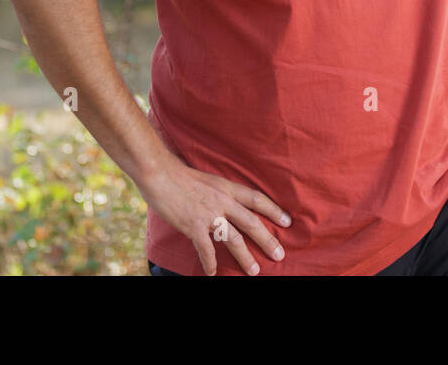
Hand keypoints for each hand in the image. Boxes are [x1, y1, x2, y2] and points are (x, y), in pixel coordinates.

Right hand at [144, 160, 290, 275]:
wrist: (160, 173)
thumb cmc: (181, 176)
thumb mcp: (209, 180)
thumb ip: (221, 193)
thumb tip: (230, 205)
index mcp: (227, 188)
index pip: (257, 199)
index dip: (274, 210)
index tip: (288, 221)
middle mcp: (222, 201)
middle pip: (251, 223)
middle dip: (267, 240)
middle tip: (279, 254)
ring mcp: (209, 214)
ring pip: (234, 239)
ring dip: (245, 257)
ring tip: (254, 271)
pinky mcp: (193, 225)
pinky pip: (206, 249)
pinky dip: (210, 263)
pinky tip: (213, 273)